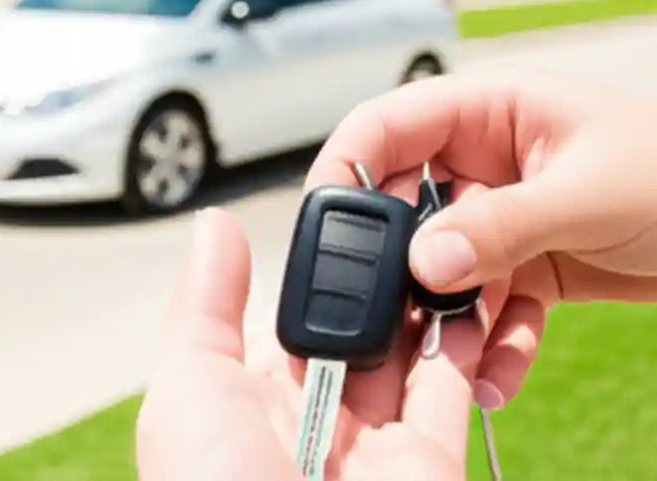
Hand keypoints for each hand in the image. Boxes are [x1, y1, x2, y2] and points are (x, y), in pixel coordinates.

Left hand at [138, 208, 504, 479]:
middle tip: (405, 206)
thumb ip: (207, 310)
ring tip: (441, 229)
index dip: (320, 264)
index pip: (294, 315)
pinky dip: (466, 337)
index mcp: (249, 403)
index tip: (345, 201)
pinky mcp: (429, 459)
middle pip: (360, 326)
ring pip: (412, 349)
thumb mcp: (187, 396)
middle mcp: (315, 420)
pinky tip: (469, 284)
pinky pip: (452, 386)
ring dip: (426, 293)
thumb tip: (214, 227)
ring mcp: (376, 442)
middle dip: (381, 274)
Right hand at [307, 73, 656, 405]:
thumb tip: (420, 261)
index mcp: (488, 110)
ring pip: (437, 273)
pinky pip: (482, 312)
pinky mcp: (524, 270)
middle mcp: (481, 163)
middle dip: (394, 269)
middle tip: (395, 317)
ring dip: (442, 322)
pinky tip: (499, 375)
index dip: (345, 171)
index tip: (328, 232)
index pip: (385, 127)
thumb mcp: (591, 193)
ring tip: (457, 363)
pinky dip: (487, 346)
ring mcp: (501, 220)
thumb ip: (501, 226)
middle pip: (399, 211)